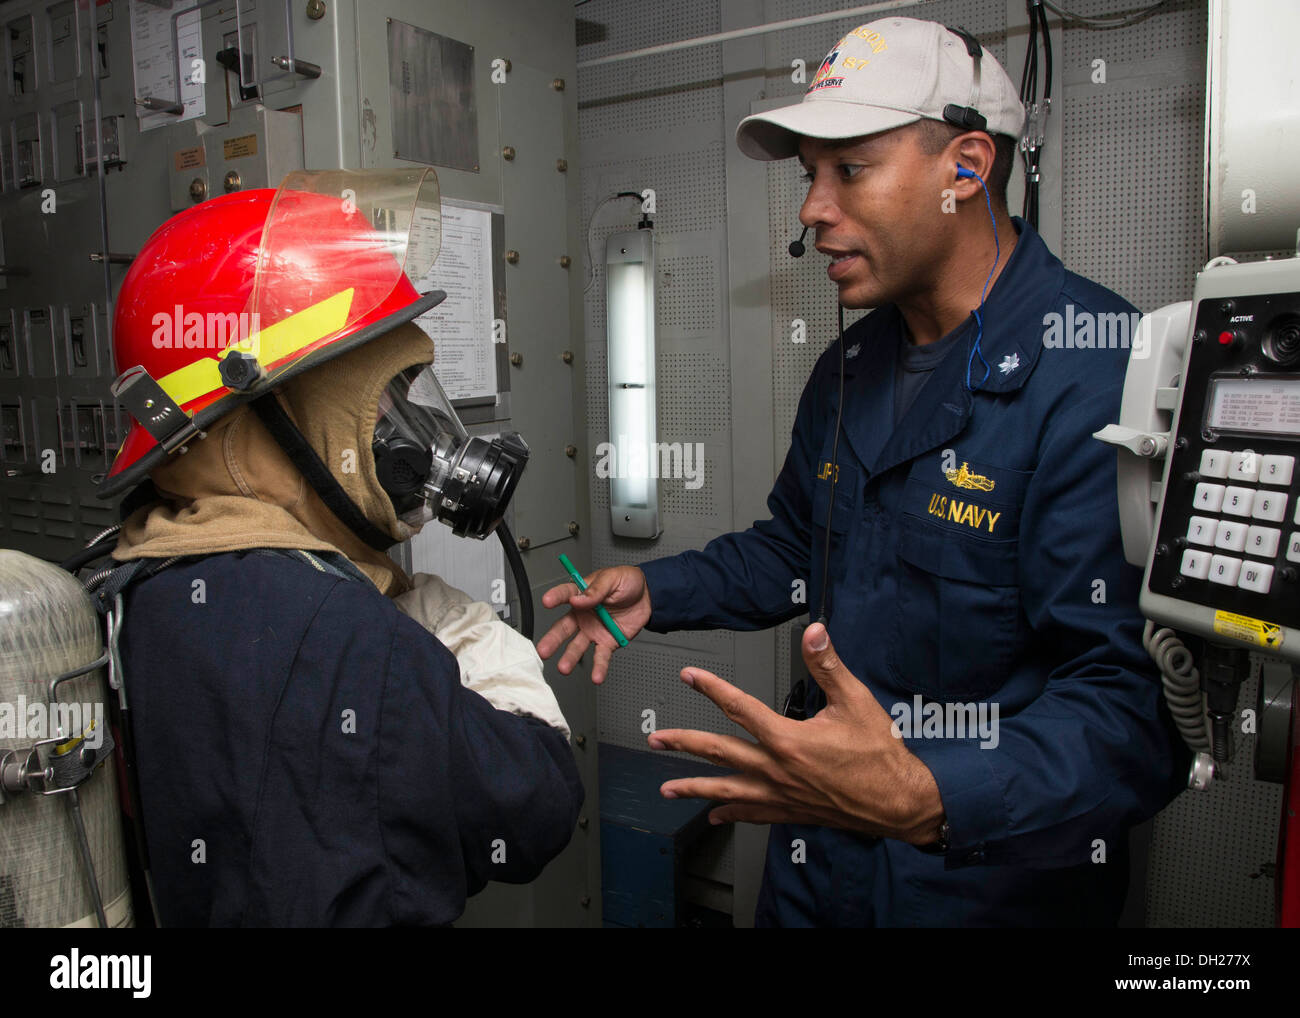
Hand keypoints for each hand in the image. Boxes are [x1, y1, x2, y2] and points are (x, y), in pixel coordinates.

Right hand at [536, 565, 651, 682]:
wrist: (647, 597)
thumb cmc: (627, 582)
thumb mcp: (613, 578)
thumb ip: (596, 589)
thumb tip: (579, 599)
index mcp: (582, 595)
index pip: (565, 594)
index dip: (555, 597)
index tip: (547, 601)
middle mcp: (582, 615)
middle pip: (564, 627)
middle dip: (552, 639)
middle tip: (543, 649)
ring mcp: (593, 631)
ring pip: (577, 646)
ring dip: (570, 658)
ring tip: (564, 668)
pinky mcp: (607, 642)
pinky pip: (601, 656)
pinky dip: (599, 667)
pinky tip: (596, 676)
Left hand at [648, 623, 945, 843]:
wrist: (898, 803)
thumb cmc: (880, 755)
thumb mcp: (856, 701)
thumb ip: (828, 665)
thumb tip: (813, 633)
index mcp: (789, 740)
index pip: (739, 708)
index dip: (711, 688)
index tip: (690, 676)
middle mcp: (777, 770)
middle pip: (719, 753)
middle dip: (684, 744)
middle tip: (657, 741)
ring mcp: (781, 794)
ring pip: (726, 790)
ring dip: (693, 788)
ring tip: (667, 788)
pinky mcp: (790, 811)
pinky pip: (751, 814)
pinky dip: (729, 813)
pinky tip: (713, 816)